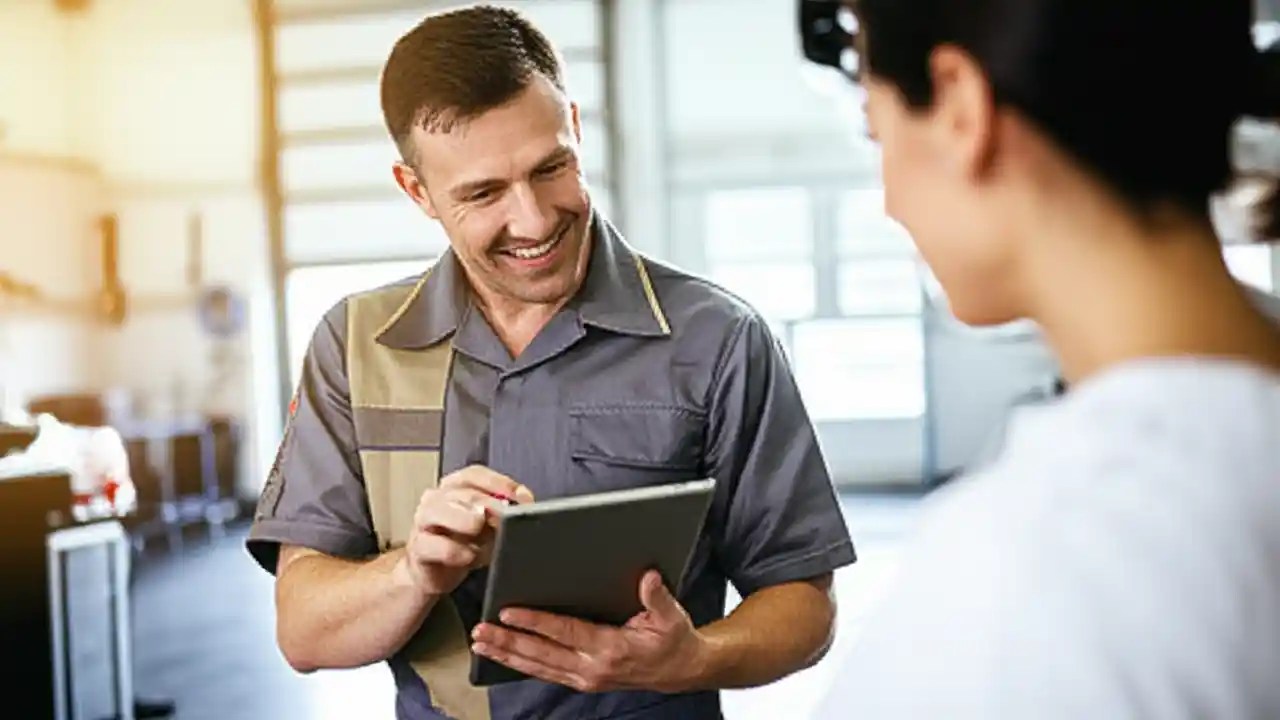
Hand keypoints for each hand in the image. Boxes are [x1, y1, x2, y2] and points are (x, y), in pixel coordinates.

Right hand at [397, 465, 533, 594]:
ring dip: (464, 518)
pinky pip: (433, 545)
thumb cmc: (460, 544)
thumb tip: (521, 510)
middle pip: (462, 492)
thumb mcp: (486, 528)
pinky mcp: (418, 549)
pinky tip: (468, 555)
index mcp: (454, 488)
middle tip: (505, 514)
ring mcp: (423, 523)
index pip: (475, 475)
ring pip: (439, 510)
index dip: (501, 483)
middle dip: (487, 502)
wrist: (431, 573)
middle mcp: (436, 500)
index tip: (524, 497)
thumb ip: (500, 516)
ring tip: (479, 525)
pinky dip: (453, 550)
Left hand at [471, 570, 710, 693]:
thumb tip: (648, 576)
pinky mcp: (583, 680)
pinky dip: (522, 664)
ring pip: (538, 667)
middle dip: (508, 641)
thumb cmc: (674, 641)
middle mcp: (594, 667)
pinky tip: (504, 655)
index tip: (509, 612)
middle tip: (481, 631)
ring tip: (481, 644)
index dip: (535, 622)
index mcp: (612, 648)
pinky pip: (546, 673)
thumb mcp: (673, 617)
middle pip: (541, 654)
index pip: (565, 632)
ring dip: (508, 655)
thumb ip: (657, 597)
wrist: (682, 672)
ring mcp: (586, 678)